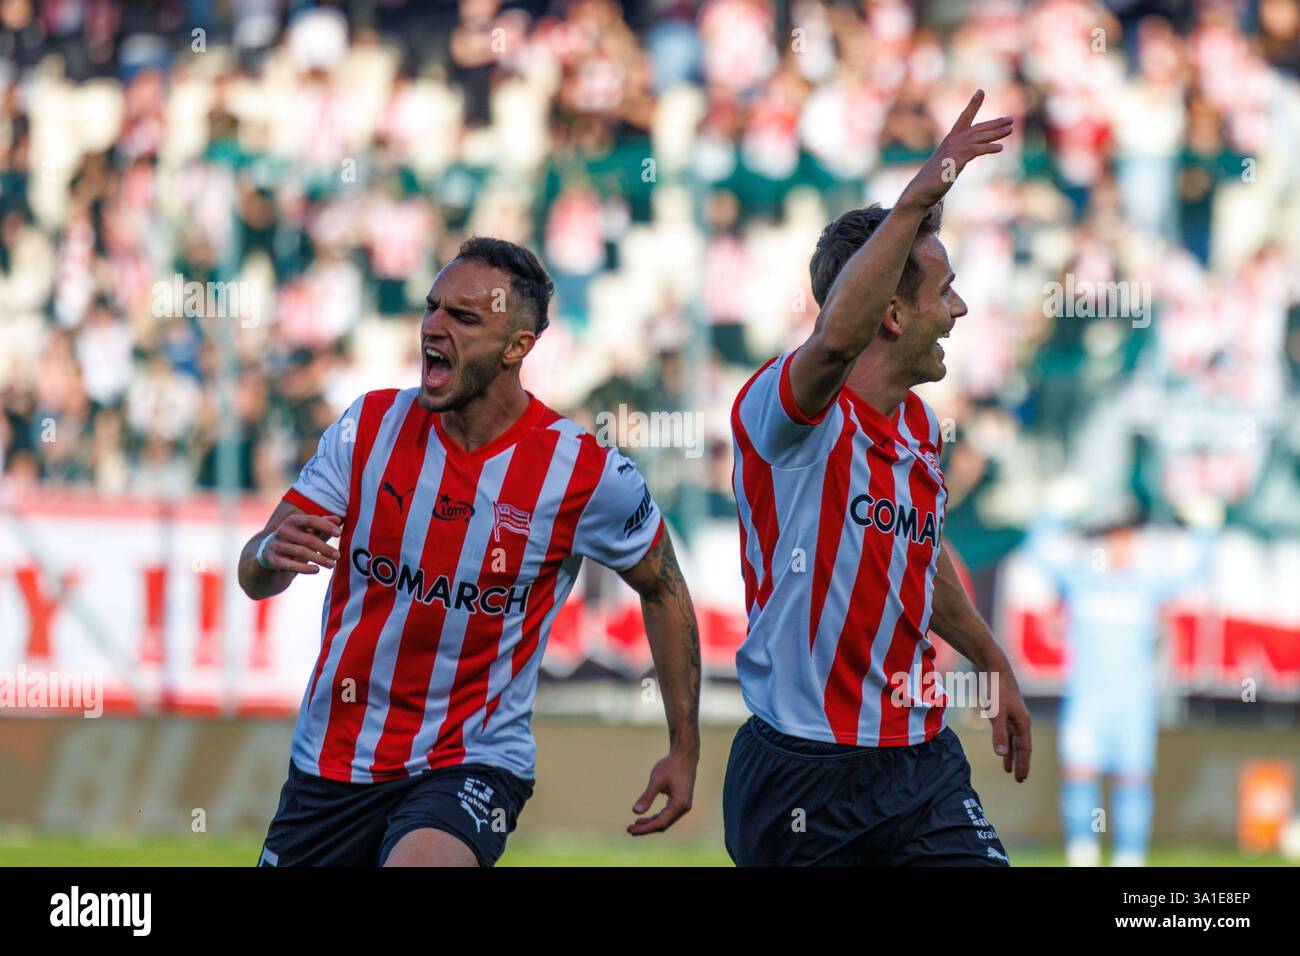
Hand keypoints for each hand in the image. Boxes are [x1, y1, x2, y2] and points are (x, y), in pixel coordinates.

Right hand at [260, 513, 342, 574]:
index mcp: (292, 520)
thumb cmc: (296, 539)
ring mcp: (276, 545)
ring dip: (319, 559)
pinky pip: (290, 565)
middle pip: (308, 539)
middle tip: (338, 555)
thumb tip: (338, 519)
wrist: (269, 553)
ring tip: (332, 565)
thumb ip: (323, 524)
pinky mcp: (273, 560)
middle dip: (325, 548)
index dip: (326, 526)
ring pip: (301, 552)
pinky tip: (317, 570)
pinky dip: (305, 568)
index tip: (339, 533)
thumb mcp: (308, 530)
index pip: (311, 520)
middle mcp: (283, 531)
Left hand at [627, 746, 696, 835]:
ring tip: (634, 825)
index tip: (631, 829)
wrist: (685, 755)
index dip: (645, 828)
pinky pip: (667, 814)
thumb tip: (635, 812)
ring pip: (665, 819)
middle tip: (629, 829)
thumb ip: (647, 797)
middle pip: (663, 824)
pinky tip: (644, 817)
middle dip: (646, 827)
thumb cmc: (671, 765)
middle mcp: (684, 807)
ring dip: (650, 823)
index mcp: (679, 804)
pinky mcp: (680, 801)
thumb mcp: (656, 780)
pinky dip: (656, 816)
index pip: (660, 822)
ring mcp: (683, 805)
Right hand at [899, 90, 1012, 209]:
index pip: (963, 118)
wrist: (919, 191)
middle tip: (1009, 119)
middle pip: (977, 128)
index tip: (980, 92)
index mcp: (949, 140)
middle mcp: (952, 142)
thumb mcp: (946, 164)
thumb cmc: (932, 181)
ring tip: (1009, 130)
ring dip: (996, 133)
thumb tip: (964, 157)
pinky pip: (976, 150)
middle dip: (994, 123)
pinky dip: (988, 148)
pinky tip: (1000, 148)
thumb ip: (957, 157)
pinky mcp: (956, 160)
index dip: (973, 105)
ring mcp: (953, 150)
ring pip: (979, 137)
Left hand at [989, 671, 1031, 781]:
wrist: (994, 669)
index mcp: (1023, 723)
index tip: (1021, 778)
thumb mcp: (996, 713)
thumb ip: (998, 733)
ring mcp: (1013, 717)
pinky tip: (1002, 749)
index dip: (1023, 764)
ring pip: (1014, 741)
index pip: (1025, 749)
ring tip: (1008, 770)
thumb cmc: (997, 690)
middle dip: (1020, 763)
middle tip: (1019, 779)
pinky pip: (1007, 733)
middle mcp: (1021, 722)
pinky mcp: (1004, 712)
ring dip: (1012, 755)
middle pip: (1021, 747)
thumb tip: (1001, 754)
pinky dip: (1005, 743)